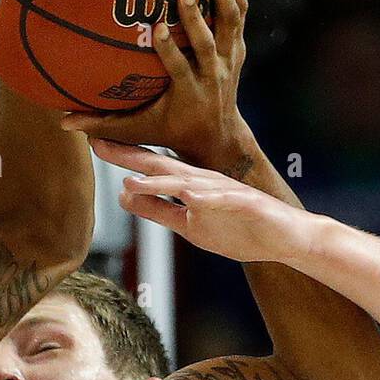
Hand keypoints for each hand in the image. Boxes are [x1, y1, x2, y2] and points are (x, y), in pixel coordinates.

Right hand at [62, 0, 252, 171]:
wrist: (217, 136)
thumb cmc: (171, 131)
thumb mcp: (139, 131)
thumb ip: (104, 125)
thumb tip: (64, 122)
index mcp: (189, 93)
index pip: (179, 69)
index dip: (170, 50)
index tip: (157, 27)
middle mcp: (212, 75)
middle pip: (207, 43)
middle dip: (197, 17)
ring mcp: (229, 60)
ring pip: (230, 21)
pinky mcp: (236, 48)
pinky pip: (239, 13)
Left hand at [92, 138, 316, 264]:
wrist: (285, 238)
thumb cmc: (238, 230)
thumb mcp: (188, 225)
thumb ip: (158, 210)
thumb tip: (126, 195)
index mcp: (189, 185)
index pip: (150, 167)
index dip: (122, 155)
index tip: (94, 143)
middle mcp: (203, 180)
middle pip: (161, 163)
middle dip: (129, 153)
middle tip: (99, 140)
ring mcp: (223, 190)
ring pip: (187, 180)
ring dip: (159, 177)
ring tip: (130, 175)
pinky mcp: (242, 201)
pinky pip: (220, 198)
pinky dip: (202, 196)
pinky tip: (186, 195)